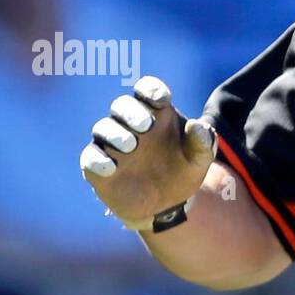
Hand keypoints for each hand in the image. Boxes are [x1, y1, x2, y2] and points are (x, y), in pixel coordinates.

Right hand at [79, 76, 216, 229]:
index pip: (148, 90)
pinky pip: (91, 158)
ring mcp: (112, 145)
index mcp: (156, 114)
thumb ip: (203, 142)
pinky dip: (98, 160)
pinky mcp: (98, 167)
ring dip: (115, 134)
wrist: (168, 204)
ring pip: (104, 128)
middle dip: (131, 112)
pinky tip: (111, 167)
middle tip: (146, 125)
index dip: (151, 90)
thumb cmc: (182, 171)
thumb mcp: (200, 159)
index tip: (161, 100)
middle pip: (122, 106)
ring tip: (131, 146)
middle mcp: (130, 125)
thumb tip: (196, 125)